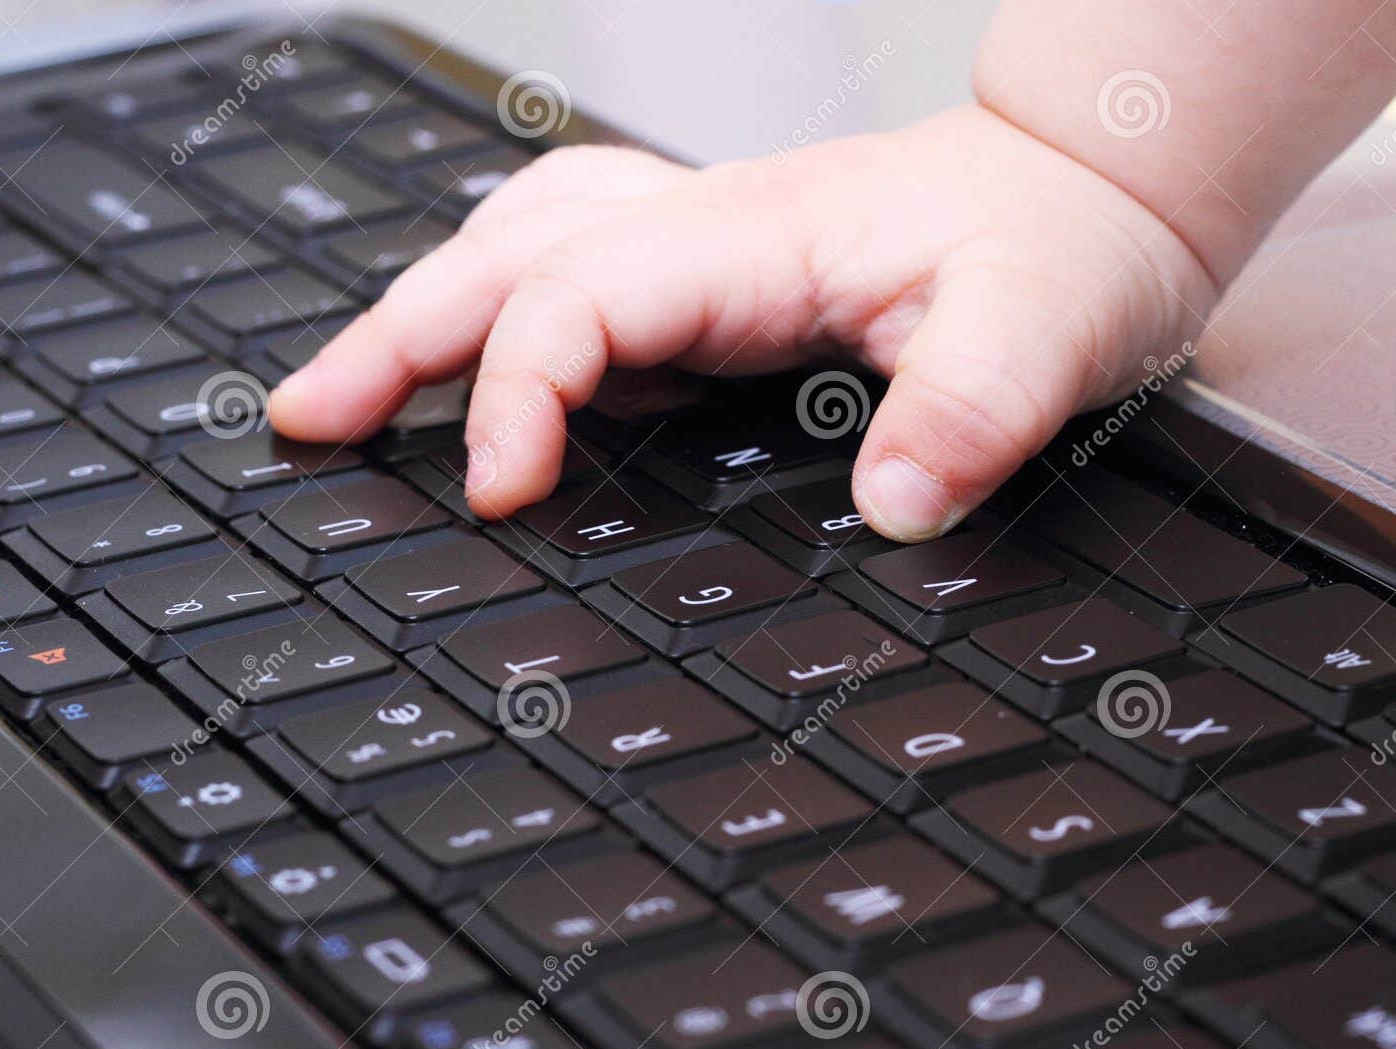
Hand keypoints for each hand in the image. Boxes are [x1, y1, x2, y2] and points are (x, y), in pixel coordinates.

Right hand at [267, 106, 1215, 540]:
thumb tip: (891, 507)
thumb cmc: (1065, 248)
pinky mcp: (713, 281)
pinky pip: (570, 277)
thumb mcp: (1047, 332)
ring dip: (423, 314)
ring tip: (349, 393)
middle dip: (391, 339)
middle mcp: (707, 231)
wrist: (1092, 195)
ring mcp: (703, 251)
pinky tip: (483, 365)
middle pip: (505, 259)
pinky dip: (499, 317)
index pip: (581, 295)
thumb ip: (970, 413)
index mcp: (757, 236)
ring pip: (519, 253)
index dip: (515, 390)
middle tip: (303, 421)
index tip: (498, 493)